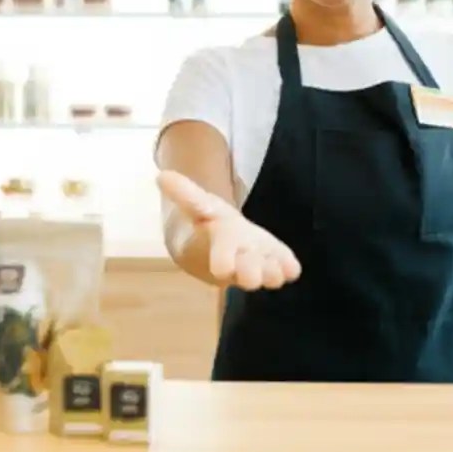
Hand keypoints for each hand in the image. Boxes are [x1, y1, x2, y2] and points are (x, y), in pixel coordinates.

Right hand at [156, 170, 300, 290]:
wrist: (223, 246)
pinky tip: (292, 268)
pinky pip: (285, 271)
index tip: (222, 268)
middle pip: (244, 273)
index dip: (221, 261)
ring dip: (273, 274)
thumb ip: (183, 193)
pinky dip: (289, 269)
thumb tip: (161, 175)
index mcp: (218, 250)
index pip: (219, 259)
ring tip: (279, 271)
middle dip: (250, 273)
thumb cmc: (208, 225)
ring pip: (267, 276)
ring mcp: (259, 266)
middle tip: (253, 276)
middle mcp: (238, 264)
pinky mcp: (276, 263)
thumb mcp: (197, 205)